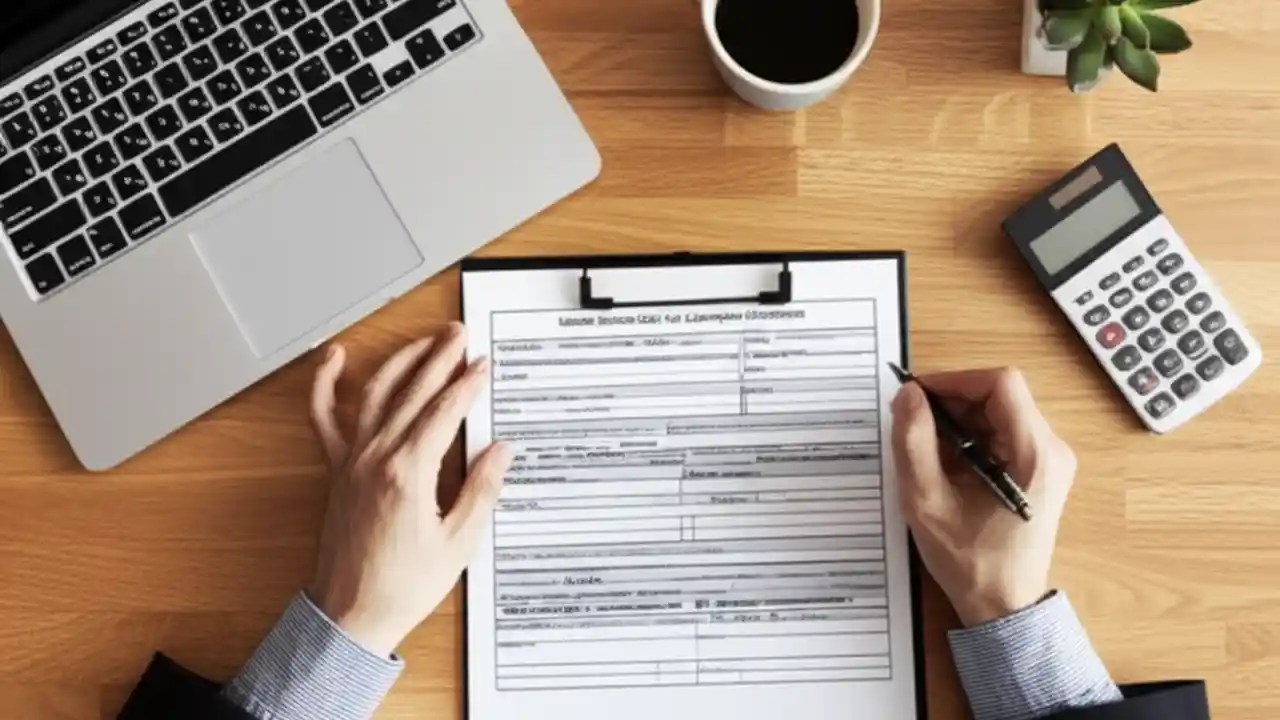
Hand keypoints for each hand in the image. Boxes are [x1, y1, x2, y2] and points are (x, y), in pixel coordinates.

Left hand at [305, 324, 511, 655]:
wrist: (351, 615)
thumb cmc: (403, 586)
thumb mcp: (459, 543)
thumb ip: (481, 490)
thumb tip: (500, 451)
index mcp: (408, 474)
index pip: (444, 412)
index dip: (467, 385)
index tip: (484, 366)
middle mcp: (375, 458)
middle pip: (412, 392)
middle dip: (440, 359)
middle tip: (461, 336)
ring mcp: (351, 461)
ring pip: (375, 394)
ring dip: (401, 361)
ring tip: (425, 341)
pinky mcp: (336, 470)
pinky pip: (323, 418)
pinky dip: (325, 384)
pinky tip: (334, 358)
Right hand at [891, 368, 1076, 626]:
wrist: (1003, 606)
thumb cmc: (969, 562)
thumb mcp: (927, 502)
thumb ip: (914, 442)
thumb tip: (907, 395)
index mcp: (1035, 454)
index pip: (1001, 383)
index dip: (954, 379)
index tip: (916, 396)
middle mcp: (1051, 449)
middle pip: (1000, 395)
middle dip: (951, 401)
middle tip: (912, 424)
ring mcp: (1048, 459)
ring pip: (998, 412)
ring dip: (957, 421)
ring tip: (926, 450)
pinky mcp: (1038, 469)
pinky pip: (1001, 433)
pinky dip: (968, 438)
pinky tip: (945, 464)